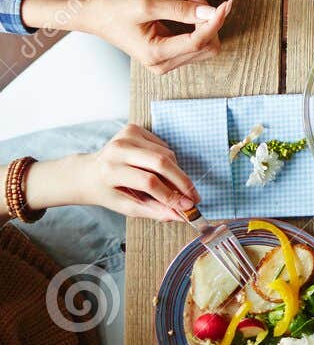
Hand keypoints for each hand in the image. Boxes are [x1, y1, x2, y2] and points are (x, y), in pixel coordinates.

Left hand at [26, 124, 198, 219]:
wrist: (88, 173)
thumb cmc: (107, 192)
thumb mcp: (126, 206)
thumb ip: (153, 211)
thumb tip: (180, 215)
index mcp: (111, 171)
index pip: (148, 182)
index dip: (170, 195)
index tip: (187, 207)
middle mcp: (117, 149)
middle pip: (161, 162)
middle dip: (182, 181)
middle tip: (194, 197)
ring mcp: (126, 135)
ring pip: (166, 153)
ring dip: (177, 173)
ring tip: (177, 188)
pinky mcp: (133, 128)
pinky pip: (163, 146)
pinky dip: (170, 161)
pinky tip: (162, 172)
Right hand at [73, 0, 231, 74]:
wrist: (94, 15)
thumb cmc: (114, 9)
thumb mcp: (147, 4)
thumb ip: (181, 9)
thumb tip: (211, 11)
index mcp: (156, 55)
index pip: (198, 41)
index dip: (215, 21)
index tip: (226, 3)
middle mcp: (163, 64)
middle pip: (206, 46)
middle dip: (208, 18)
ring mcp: (166, 61)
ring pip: (203, 44)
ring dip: (204, 19)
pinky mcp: (167, 54)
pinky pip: (194, 41)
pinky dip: (197, 22)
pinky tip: (188, 4)